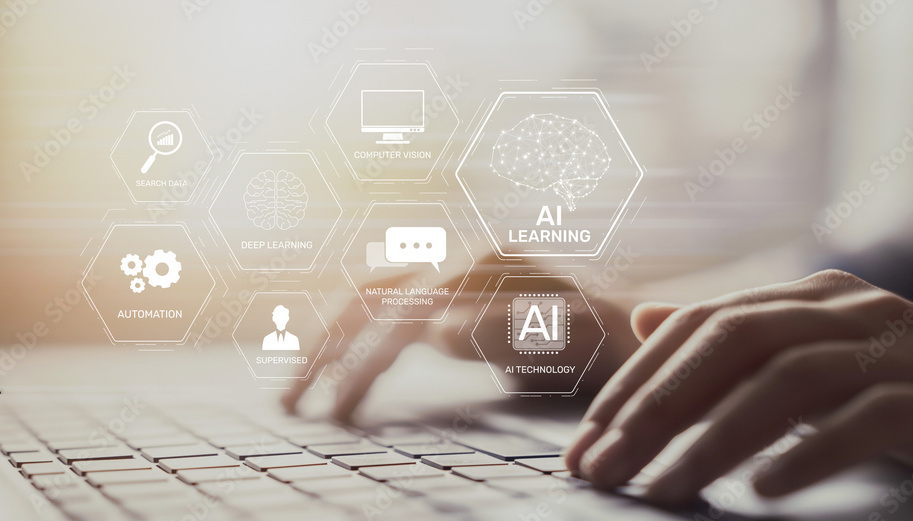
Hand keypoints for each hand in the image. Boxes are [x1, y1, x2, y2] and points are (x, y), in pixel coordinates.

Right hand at [280, 254, 637, 420]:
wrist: (623, 331)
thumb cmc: (603, 344)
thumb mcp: (569, 341)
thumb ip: (508, 332)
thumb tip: (436, 330)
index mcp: (484, 266)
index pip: (399, 316)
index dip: (361, 366)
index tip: (334, 415)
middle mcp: (458, 259)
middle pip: (367, 298)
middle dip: (323, 352)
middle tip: (289, 406)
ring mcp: (450, 271)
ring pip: (365, 300)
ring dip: (324, 345)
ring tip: (292, 394)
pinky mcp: (445, 291)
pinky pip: (382, 308)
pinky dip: (350, 339)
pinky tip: (330, 368)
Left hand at [564, 270, 912, 504]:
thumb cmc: (893, 384)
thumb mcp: (805, 356)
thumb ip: (729, 339)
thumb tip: (644, 322)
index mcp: (803, 297)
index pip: (700, 325)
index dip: (636, 379)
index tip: (588, 438)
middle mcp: (845, 309)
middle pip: (731, 343)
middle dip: (656, 406)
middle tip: (603, 466)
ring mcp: (896, 347)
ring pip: (789, 379)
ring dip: (715, 438)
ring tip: (665, 488)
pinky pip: (868, 419)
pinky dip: (810, 452)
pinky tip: (763, 490)